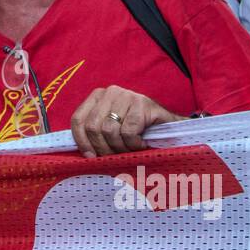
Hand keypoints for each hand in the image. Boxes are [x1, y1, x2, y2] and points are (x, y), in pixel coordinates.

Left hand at [69, 86, 183, 157]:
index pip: (78, 119)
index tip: (91, 157)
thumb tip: (83, 154)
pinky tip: (142, 144)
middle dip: (103, 148)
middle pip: (93, 127)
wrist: (171, 127)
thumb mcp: (112, 129)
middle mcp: (110, 92)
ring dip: (120, 147)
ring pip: (109, 131)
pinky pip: (128, 131)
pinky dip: (134, 144)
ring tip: (131, 149)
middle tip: (116, 156)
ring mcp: (126, 95)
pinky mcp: (142, 103)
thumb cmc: (138, 131)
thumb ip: (95, 135)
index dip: (82, 141)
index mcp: (97, 97)